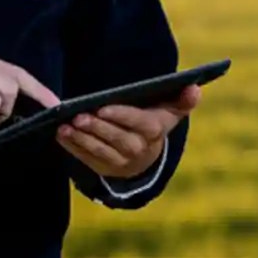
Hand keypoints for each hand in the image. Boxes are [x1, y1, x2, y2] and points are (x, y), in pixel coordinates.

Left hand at [57, 84, 200, 178]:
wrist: (147, 154)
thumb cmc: (155, 120)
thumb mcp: (170, 110)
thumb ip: (183, 99)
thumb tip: (195, 88)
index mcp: (154, 131)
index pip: (139, 124)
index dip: (121, 116)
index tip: (102, 106)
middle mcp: (140, 150)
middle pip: (118, 140)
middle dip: (98, 128)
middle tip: (79, 115)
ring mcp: (122, 163)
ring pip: (101, 152)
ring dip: (82, 140)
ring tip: (66, 126)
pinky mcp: (106, 169)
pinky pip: (88, 159)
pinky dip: (73, 148)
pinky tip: (62, 135)